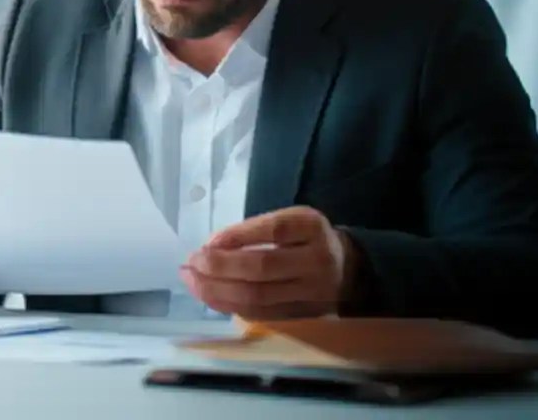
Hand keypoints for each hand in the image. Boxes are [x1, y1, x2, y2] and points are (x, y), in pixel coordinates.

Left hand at [180, 206, 355, 319]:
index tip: (205, 244)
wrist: (348, 268)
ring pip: (259, 297)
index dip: (235, 237)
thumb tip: (210, 248)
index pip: (272, 230)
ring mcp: (313, 293)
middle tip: (189, 265)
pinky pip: (262, 315)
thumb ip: (252, 230)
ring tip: (192, 282)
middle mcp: (317, 260)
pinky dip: (231, 306)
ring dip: (217, 291)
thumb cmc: (304, 239)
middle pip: (262, 268)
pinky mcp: (305, 317)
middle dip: (218, 268)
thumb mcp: (287, 220)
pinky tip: (211, 297)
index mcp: (311, 227)